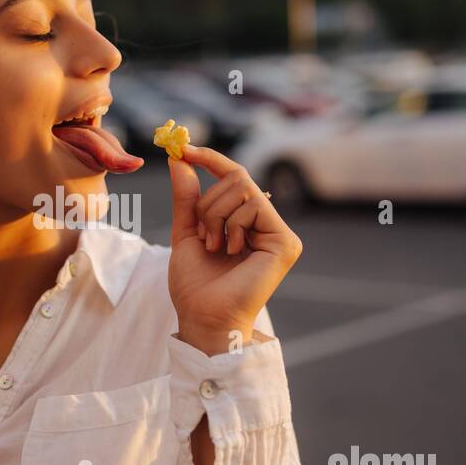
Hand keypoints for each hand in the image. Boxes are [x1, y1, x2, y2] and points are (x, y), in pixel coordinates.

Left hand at [166, 144, 302, 348]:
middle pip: (236, 177)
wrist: (202, 316)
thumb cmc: (195, 284)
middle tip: (203, 234)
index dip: (209, 159)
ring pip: (242, 188)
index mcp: (246, 221)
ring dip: (216, 216)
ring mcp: (279, 232)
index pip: (232, 177)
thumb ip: (187, 197)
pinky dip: (232, 225)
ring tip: (215, 247)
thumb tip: (179, 158)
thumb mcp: (185, 232)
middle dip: (208, 202)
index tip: (181, 148)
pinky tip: (232, 251)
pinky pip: (254, 205)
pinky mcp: (286, 241)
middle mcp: (266, 224)